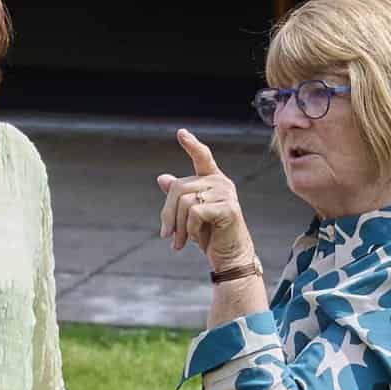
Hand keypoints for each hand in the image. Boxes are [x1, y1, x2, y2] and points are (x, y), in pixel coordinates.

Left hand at [157, 127, 255, 272]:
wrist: (228, 256)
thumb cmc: (210, 235)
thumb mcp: (189, 215)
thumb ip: (178, 197)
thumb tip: (162, 178)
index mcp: (212, 180)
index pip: (202, 157)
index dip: (191, 145)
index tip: (180, 132)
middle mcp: (220, 182)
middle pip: (179, 188)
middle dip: (167, 214)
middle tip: (166, 236)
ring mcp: (226, 193)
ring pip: (185, 202)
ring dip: (178, 227)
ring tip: (179, 243)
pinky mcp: (228, 207)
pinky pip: (195, 212)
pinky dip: (189, 229)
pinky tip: (194, 239)